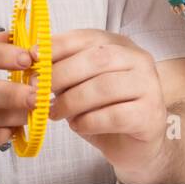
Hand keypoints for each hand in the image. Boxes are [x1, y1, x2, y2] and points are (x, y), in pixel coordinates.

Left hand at [47, 29, 167, 175]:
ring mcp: (149, 86)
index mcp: (121, 45)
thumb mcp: (81, 85)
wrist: (134, 146)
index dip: (58, 46)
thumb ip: (64, 70)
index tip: (33, 58)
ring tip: (55, 112)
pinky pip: (115, 115)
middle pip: (97, 59)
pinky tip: (78, 126)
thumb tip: (33, 61)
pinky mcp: (151, 115)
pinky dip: (89, 121)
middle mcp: (139, 60)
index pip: (88, 37)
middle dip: (61, 74)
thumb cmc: (105, 111)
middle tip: (38, 91)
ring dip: (72, 101)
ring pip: (105, 86)